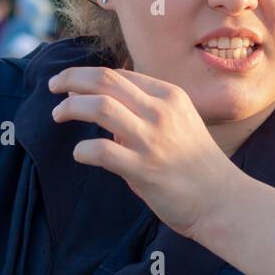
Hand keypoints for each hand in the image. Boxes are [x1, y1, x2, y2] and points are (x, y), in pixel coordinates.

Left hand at [49, 66, 239, 239]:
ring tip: (58, 116)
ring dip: (70, 108)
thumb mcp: (178, 122)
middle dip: (71, 79)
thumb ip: (145, 110)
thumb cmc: (196, 163)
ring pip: (99, 106)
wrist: (222, 199)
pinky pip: (100, 150)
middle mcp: (161, 111)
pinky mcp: (144, 169)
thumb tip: (100, 102)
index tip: (71, 86)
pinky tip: (80, 154)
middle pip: (104, 80)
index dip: (88, 76)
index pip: (119, 74)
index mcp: (170, 96)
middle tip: (53, 86)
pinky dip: (82, 150)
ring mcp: (152, 139)